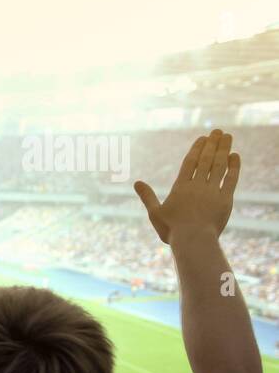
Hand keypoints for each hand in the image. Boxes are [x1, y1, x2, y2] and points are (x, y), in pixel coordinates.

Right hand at [135, 129, 240, 244]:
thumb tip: (136, 183)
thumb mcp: (155, 213)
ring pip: (219, 166)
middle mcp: (197, 185)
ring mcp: (212, 191)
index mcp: (180, 187)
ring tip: (227, 136)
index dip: (197, 148)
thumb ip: (147, 196)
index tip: (203, 138)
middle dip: (212, 144)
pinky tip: (235, 156)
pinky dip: (234, 166)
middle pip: (206, 160)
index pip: (190, 162)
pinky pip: (231, 179)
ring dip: (224, 149)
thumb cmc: (171, 230)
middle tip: (217, 131)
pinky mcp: (225, 200)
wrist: (193, 241)